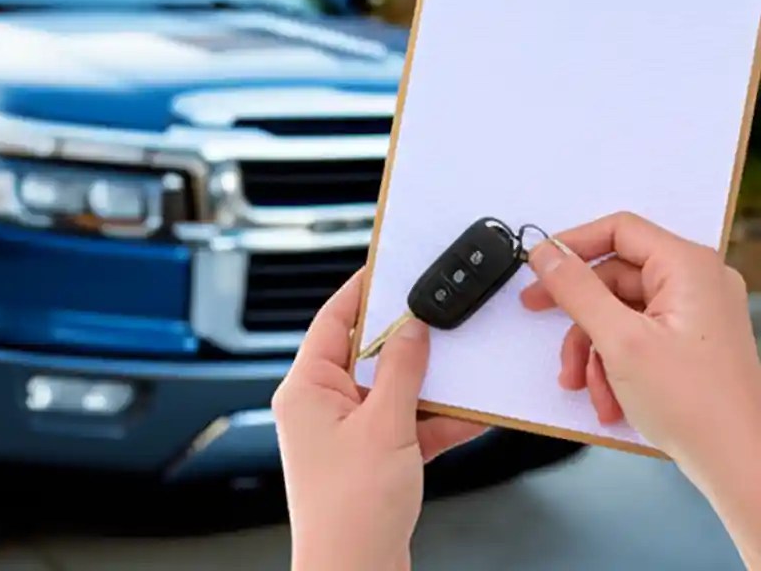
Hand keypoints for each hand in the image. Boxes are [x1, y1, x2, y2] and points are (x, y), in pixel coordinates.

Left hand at [273, 269, 484, 570]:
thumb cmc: (350, 510)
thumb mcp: (386, 425)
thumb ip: (403, 371)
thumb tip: (412, 329)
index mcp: (305, 388)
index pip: (331, 320)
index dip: (360, 290)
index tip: (388, 267)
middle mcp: (319, 407)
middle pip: (365, 354)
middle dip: (407, 341)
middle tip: (439, 316)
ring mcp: (344, 434)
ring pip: (392, 391)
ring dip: (429, 385)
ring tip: (463, 366)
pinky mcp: (369, 459)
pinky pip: (406, 426)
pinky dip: (437, 421)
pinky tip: (472, 416)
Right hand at [519, 212, 760, 567]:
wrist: (736, 460)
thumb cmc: (694, 404)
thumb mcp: (619, 340)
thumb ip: (576, 290)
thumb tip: (546, 254)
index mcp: (688, 268)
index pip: (619, 230)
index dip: (572, 244)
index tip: (538, 266)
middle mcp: (697, 282)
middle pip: (614, 276)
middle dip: (580, 315)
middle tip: (541, 318)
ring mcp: (696, 312)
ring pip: (619, 310)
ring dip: (593, 348)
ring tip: (585, 384)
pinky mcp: (690, 339)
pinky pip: (636, 333)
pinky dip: (614, 361)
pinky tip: (608, 395)